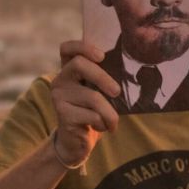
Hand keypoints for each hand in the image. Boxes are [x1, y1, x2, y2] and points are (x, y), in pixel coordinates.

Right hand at [50, 40, 120, 165]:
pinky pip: (91, 115)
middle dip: (102, 77)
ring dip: (109, 112)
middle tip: (117, 92)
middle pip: (79, 65)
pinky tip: (101, 127)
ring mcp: (58, 96)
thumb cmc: (93, 111)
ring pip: (92, 97)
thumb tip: (130, 70)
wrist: (77, 141)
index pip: (67, 48)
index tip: (101, 56)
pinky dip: (103, 123)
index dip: (82, 46)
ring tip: (113, 121)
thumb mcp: (97, 91)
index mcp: (69, 69)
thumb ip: (104, 78)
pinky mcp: (62, 114)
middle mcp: (60, 79)